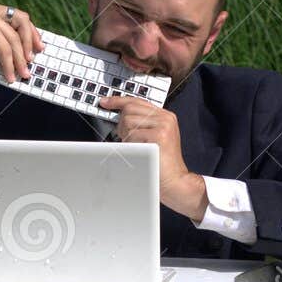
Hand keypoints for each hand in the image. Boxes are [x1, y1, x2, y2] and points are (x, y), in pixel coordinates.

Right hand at [0, 0, 43, 107]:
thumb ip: (5, 39)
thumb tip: (30, 49)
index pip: (18, 16)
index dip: (31, 32)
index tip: (39, 47)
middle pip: (21, 21)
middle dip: (29, 42)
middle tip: (33, 60)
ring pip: (14, 40)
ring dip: (20, 60)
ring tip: (23, 74)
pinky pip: (5, 49)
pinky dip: (9, 65)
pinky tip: (9, 76)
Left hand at [98, 94, 206, 219]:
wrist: (175, 180)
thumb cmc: (162, 163)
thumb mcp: (154, 138)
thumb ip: (141, 125)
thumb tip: (120, 117)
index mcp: (165, 116)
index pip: (137, 101)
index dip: (118, 101)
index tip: (105, 102)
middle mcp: (165, 118)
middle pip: (129, 110)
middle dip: (122, 125)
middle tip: (127, 139)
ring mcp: (163, 126)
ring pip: (128, 122)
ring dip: (127, 137)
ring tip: (139, 148)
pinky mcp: (159, 136)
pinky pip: (132, 135)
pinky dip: (132, 145)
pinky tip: (142, 152)